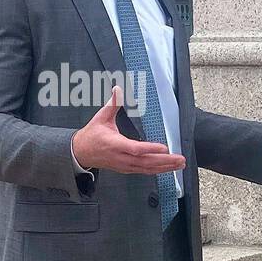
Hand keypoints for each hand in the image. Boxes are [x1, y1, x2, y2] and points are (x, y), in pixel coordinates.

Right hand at [71, 86, 185, 175]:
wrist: (81, 152)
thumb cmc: (92, 135)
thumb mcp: (101, 117)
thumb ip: (112, 104)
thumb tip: (118, 89)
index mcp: (114, 144)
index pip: (135, 148)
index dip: (150, 148)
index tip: (165, 147)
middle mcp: (121, 157)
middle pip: (146, 161)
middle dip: (165, 161)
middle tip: (180, 158)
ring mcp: (125, 165)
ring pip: (147, 168)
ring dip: (165, 167)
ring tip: (180, 164)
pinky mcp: (128, 169)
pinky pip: (145, 171)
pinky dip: (158, 170)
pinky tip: (169, 168)